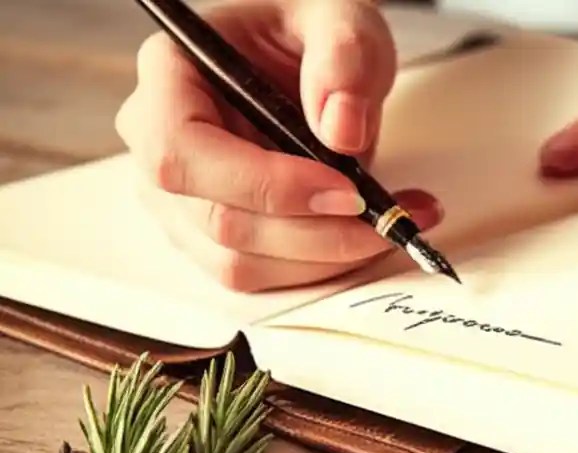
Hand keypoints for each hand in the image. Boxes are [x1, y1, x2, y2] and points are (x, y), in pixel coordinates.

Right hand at [116, 0, 442, 291]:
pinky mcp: (213, 234)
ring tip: (392, 223)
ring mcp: (179, 197)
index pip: (184, 150)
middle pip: (218, 220)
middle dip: (313, 233)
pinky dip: (322, 264)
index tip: (345, 190)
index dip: (265, 184)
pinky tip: (369, 233)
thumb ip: (344, 56)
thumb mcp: (339, 17)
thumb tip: (341, 131)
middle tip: (384, 218)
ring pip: (240, 261)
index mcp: (169, 74)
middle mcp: (157, 141)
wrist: (313, 59)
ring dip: (325, 257)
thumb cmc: (311, 30)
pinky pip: (260, 274)